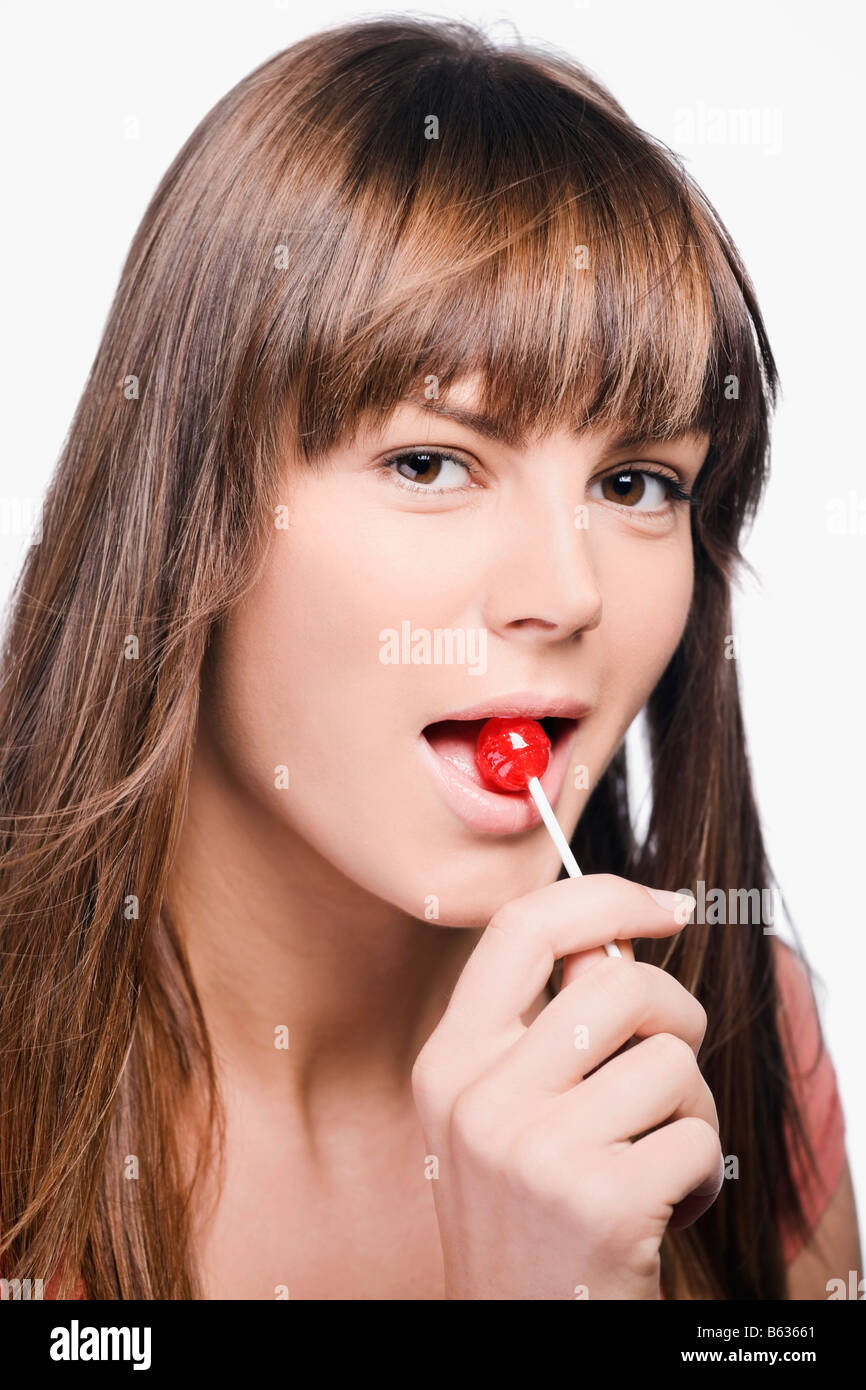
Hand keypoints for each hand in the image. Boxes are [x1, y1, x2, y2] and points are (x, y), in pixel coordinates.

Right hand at [411, 874, 722, 1299]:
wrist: (520, 1338)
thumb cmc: (528, 1216)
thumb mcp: (502, 1113)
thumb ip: (544, 1026)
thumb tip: (617, 939)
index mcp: (448, 1061)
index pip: (521, 928)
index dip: (604, 896)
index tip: (665, 906)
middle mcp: (478, 1097)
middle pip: (619, 983)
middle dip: (676, 1012)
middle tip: (672, 1062)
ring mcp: (534, 1149)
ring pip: (672, 1060)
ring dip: (691, 1109)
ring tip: (654, 1154)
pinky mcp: (598, 1201)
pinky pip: (699, 1136)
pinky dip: (704, 1173)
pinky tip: (665, 1207)